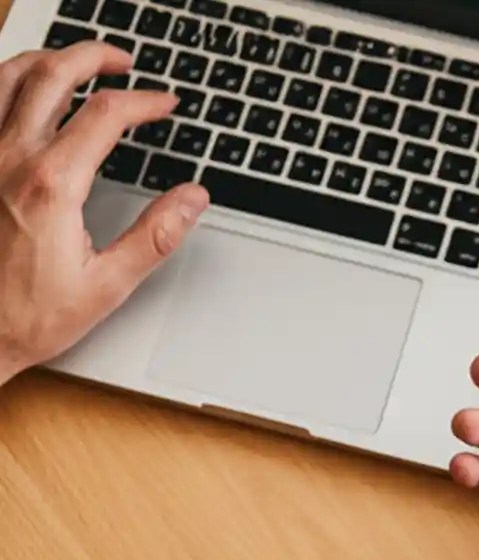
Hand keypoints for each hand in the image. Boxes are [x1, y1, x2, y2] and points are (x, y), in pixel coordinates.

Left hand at [0, 43, 208, 384]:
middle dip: (96, 57)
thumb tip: (192, 198)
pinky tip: (26, 91)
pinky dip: (8, 82)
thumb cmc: (26, 316)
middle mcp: (9, 159)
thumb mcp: (108, 285)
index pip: (106, 114)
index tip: (165, 105)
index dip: (144, 101)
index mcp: (51, 185)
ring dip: (49, 60)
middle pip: (54, 74)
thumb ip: (155, 236)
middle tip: (124, 63)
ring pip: (10, 76)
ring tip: (78, 65)